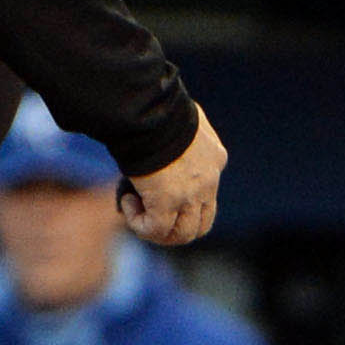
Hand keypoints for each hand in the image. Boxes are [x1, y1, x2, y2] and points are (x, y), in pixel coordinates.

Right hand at [118, 108, 225, 247]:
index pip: (209, 193)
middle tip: (152, 216)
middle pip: (202, 223)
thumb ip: (177, 134)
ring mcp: (192, 194)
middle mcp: (209, 181)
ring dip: (158, 232)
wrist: (151, 112)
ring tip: (138, 213)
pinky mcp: (169, 202)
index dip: (184, 202)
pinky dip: (140, 224)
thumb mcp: (179, 120)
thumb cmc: (158, 110)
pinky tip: (128, 203)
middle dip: (176, 227)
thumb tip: (157, 137)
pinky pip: (156, 229)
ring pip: (183, 234)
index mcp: (216, 158)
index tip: (158, 191)